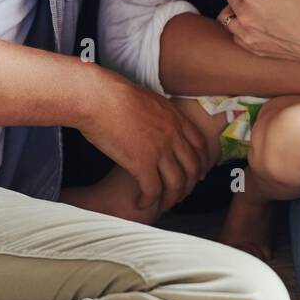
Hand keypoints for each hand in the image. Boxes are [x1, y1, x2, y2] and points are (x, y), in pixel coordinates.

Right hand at [76, 72, 211, 211]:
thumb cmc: (112, 95)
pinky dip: (149, 200)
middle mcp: (173, 134)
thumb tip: (153, 122)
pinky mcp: (142, 163)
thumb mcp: (147, 99)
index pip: (199, 144)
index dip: (202, 162)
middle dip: (189, 185)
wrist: (97, 97)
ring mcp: (160, 149)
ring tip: (163, 204)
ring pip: (176, 183)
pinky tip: (141, 203)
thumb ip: (157, 114)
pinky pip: (153, 190)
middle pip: (192, 167)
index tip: (199, 173)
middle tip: (181, 194)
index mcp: (175, 117)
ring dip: (171, 198)